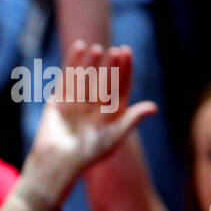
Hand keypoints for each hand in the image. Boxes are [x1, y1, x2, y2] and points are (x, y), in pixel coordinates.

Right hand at [24, 41, 155, 201]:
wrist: (56, 163)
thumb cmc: (87, 155)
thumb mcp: (114, 138)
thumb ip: (131, 120)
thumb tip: (153, 107)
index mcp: (109, 116)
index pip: (119, 89)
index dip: (124, 71)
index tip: (126, 53)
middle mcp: (93, 109)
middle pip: (103, 82)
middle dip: (109, 67)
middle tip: (114, 50)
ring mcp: (75, 104)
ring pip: (85, 78)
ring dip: (91, 63)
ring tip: (96, 48)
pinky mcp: (57, 102)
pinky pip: (66, 79)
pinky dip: (71, 64)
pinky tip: (77, 48)